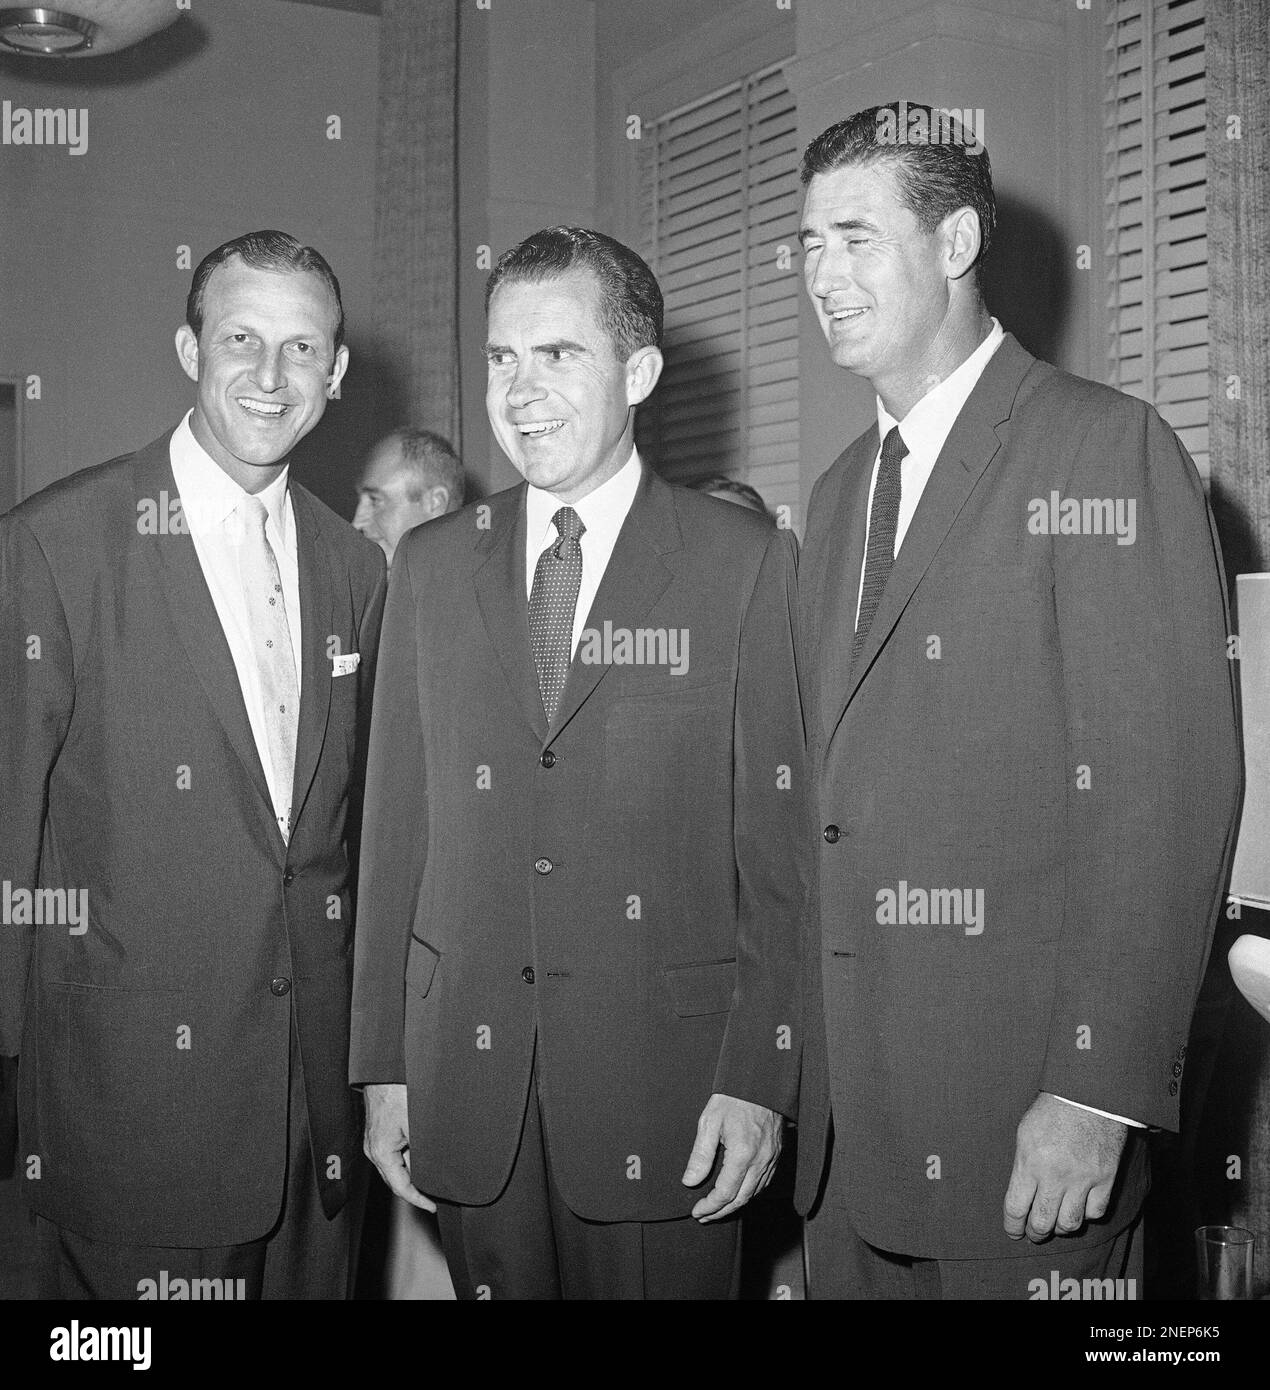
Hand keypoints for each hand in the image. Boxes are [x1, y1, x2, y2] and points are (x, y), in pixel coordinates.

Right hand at [363, 1082, 435, 1211]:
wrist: (383, 1070)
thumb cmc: (395, 1091)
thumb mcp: (416, 1122)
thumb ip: (424, 1149)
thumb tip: (437, 1167)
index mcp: (381, 1152)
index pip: (400, 1187)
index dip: (418, 1199)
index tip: (432, 1205)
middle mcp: (374, 1150)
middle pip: (397, 1179)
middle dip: (416, 1188)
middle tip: (436, 1194)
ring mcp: (375, 1141)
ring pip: (397, 1166)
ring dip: (414, 1170)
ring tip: (434, 1174)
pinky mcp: (379, 1132)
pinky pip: (395, 1153)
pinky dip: (409, 1157)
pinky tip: (423, 1153)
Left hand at [681, 1093, 781, 1221]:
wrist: (760, 1082)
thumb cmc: (733, 1099)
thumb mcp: (709, 1122)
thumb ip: (700, 1155)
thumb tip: (690, 1180)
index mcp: (742, 1154)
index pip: (725, 1193)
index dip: (710, 1207)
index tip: (697, 1211)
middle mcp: (760, 1161)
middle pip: (741, 1199)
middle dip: (721, 1211)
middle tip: (704, 1216)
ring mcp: (771, 1158)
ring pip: (754, 1193)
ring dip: (735, 1204)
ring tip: (718, 1208)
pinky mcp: (776, 1154)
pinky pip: (764, 1182)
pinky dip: (750, 1192)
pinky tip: (739, 1191)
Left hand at [1003, 1092, 1126, 1240]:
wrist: (1088, 1095)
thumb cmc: (1052, 1110)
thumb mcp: (1025, 1133)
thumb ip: (1023, 1166)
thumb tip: (1022, 1195)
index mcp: (1030, 1162)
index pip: (1016, 1207)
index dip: (1013, 1225)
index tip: (1013, 1230)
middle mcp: (1055, 1176)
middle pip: (1043, 1222)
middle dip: (1035, 1233)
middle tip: (1034, 1234)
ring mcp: (1082, 1179)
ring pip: (1070, 1223)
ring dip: (1060, 1227)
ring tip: (1056, 1224)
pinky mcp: (1105, 1179)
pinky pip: (1096, 1212)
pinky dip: (1087, 1214)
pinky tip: (1081, 1208)